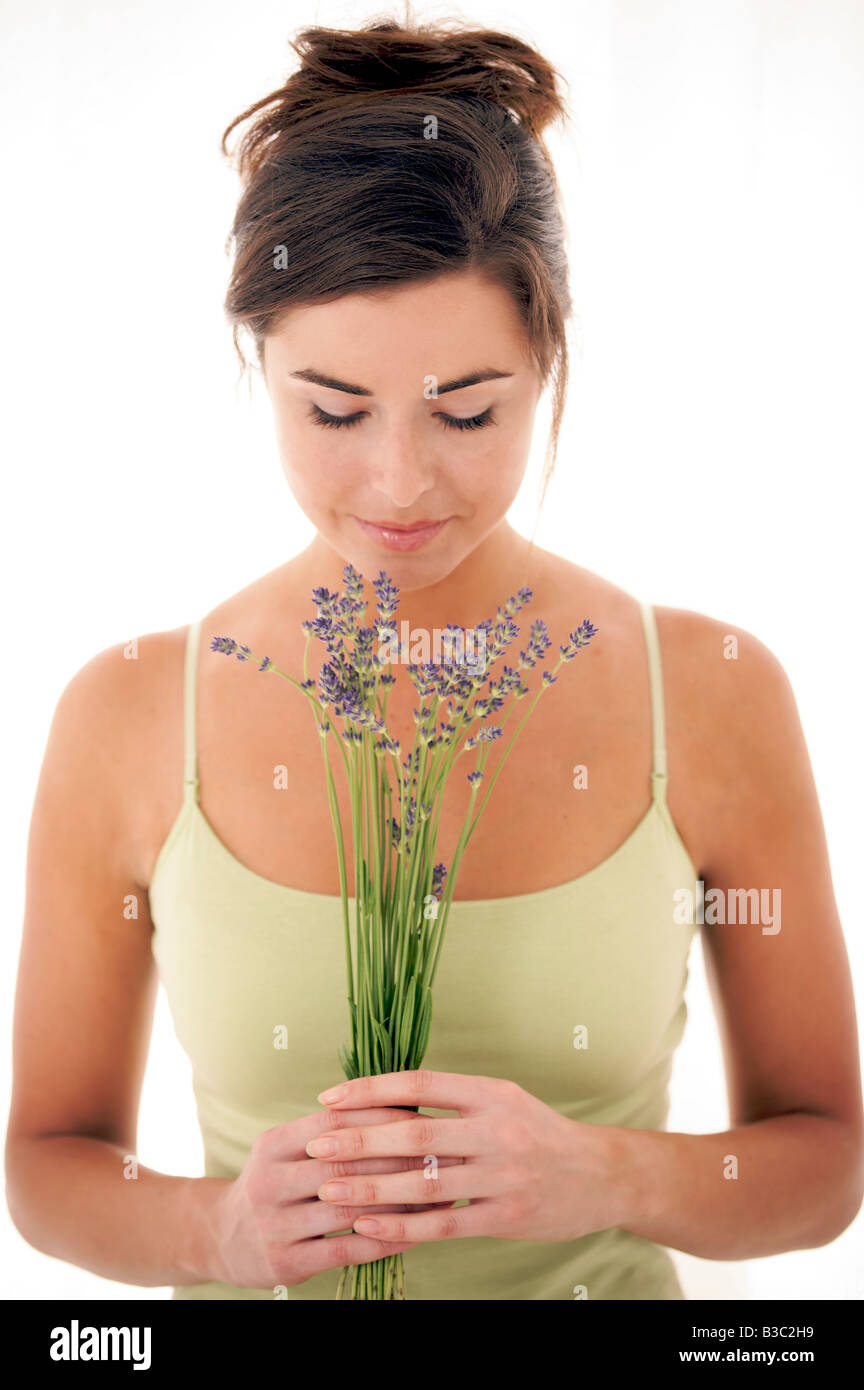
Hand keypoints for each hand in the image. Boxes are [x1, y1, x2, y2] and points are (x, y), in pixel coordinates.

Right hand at [208, 1105, 460, 1288]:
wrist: (221, 1236)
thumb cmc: (275, 1182)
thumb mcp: (287, 1148)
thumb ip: (332, 1130)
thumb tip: (402, 1105)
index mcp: (273, 1143)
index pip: (336, 1122)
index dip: (383, 1119)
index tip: (427, 1119)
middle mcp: (269, 1180)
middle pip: (345, 1163)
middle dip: (401, 1159)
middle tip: (445, 1155)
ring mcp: (274, 1224)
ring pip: (349, 1209)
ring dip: (400, 1202)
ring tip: (440, 1195)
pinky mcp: (284, 1262)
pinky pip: (345, 1250)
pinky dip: (384, 1241)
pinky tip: (416, 1233)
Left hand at [308, 1070, 636, 1244]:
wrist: (600, 1175)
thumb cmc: (539, 1133)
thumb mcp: (503, 1099)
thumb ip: (453, 1098)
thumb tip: (385, 1096)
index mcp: (490, 1093)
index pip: (419, 1085)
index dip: (370, 1090)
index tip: (330, 1097)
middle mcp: (496, 1130)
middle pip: (414, 1134)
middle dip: (358, 1139)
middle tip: (316, 1143)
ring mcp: (502, 1175)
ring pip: (423, 1183)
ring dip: (369, 1187)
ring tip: (329, 1188)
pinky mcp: (505, 1216)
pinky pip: (443, 1224)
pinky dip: (401, 1226)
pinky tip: (367, 1227)